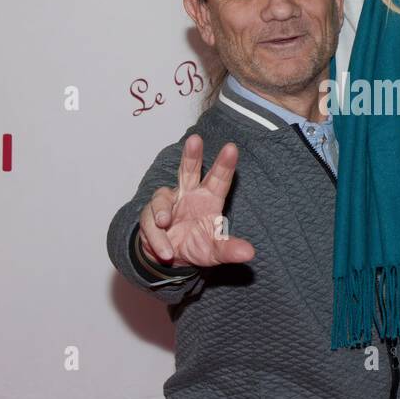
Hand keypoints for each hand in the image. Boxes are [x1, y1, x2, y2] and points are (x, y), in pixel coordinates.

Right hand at [138, 134, 255, 268]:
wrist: (170, 258)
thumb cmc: (197, 246)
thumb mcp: (215, 252)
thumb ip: (229, 250)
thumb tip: (249, 254)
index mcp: (209, 199)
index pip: (219, 179)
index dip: (225, 164)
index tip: (232, 148)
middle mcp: (188, 194)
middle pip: (188, 170)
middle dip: (192, 155)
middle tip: (195, 140)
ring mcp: (168, 203)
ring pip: (161, 198)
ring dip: (162, 212)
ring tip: (165, 223)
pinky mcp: (150, 216)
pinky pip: (150, 223)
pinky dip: (157, 238)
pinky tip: (165, 251)